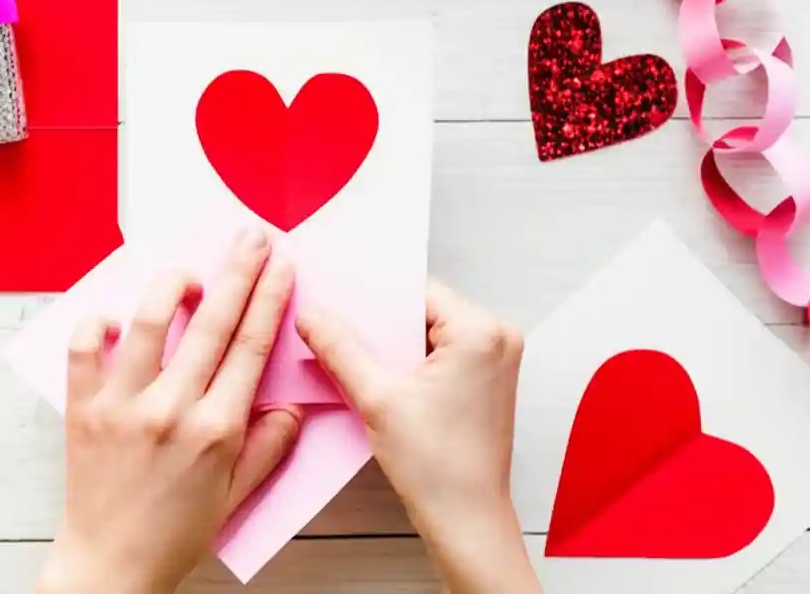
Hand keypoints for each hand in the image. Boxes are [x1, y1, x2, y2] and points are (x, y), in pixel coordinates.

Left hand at [36, 229, 303, 593]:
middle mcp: (171, 409)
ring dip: (171, 285)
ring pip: (147, 320)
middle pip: (211, 320)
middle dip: (237, 270)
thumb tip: (290, 407)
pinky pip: (84, 347)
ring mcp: (122, 404)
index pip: (251, 345)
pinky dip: (97, 322)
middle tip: (251, 237)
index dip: (270, 297)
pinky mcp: (83, 408)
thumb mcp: (236, 496)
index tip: (282, 264)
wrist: (110, 569)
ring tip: (188, 273)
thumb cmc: (173, 534)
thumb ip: (268, 447)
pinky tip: (116, 316)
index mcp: (217, 429)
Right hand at [296, 280, 540, 593]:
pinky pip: (439, 355)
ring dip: (390, 345)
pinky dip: (407, 363)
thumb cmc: (438, 467)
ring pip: (427, 334)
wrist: (466, 520)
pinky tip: (377, 378)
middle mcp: (497, 338)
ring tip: (353, 358)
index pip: (414, 290)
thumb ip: (340, 348)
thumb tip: (312, 315)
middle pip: (421, 311)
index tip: (334, 300)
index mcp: (480, 332)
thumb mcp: (377, 398)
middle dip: (378, 323)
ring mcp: (495, 361)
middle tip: (334, 329)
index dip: (371, 296)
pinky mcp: (485, 382)